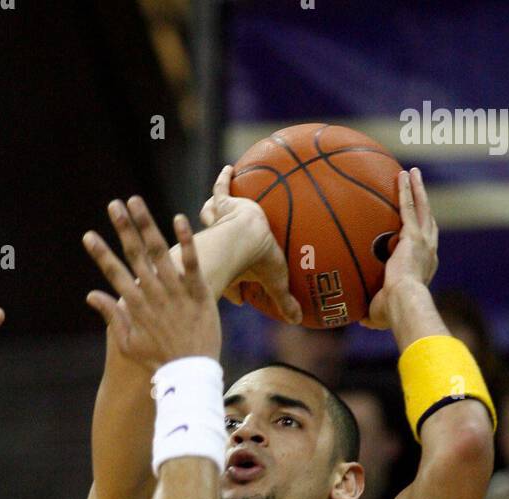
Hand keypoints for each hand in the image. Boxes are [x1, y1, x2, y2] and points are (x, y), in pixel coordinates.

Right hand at [83, 198, 220, 370]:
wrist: (191, 373)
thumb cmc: (159, 360)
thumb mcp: (128, 344)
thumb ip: (111, 317)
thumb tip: (91, 295)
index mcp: (135, 305)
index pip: (113, 273)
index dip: (100, 253)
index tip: (88, 235)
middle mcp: (153, 293)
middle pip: (134, 254)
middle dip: (122, 228)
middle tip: (113, 205)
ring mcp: (176, 291)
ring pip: (159, 251)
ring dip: (146, 224)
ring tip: (135, 201)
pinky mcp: (198, 292)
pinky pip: (191, 262)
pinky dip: (185, 240)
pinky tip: (178, 218)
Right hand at [200, 165, 300, 322]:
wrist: (246, 238)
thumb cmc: (259, 262)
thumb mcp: (276, 283)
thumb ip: (285, 301)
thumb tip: (298, 321)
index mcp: (229, 266)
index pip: (228, 282)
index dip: (235, 293)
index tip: (241, 299)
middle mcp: (218, 243)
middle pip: (212, 241)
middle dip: (213, 243)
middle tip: (218, 244)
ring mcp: (220, 222)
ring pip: (210, 215)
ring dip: (211, 212)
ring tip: (213, 204)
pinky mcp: (224, 204)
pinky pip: (222, 189)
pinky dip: (225, 179)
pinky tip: (230, 167)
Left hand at [362, 168, 437, 329]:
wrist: (404, 303)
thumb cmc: (394, 313)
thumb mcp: (381, 313)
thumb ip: (372, 313)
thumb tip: (359, 319)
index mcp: (425, 268)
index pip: (425, 247)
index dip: (423, 235)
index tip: (416, 228)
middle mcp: (429, 252)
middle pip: (429, 221)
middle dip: (424, 204)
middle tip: (419, 190)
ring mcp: (424, 241)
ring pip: (422, 208)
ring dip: (418, 189)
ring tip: (412, 173)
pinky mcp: (414, 236)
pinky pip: (409, 207)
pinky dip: (407, 190)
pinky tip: (403, 175)